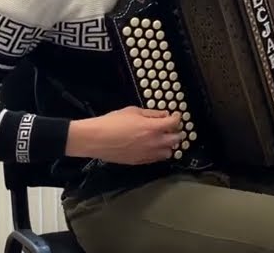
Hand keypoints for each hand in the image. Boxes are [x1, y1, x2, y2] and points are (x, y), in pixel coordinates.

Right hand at [67, 106, 183, 164]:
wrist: (95, 139)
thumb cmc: (112, 122)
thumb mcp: (133, 111)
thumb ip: (151, 114)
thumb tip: (164, 115)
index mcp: (153, 128)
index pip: (174, 123)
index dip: (177, 118)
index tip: (175, 115)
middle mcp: (154, 143)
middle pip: (176, 140)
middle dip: (176, 132)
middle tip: (171, 127)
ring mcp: (147, 154)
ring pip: (168, 153)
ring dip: (168, 145)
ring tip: (162, 139)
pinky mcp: (139, 161)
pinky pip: (156, 159)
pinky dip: (158, 153)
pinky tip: (152, 147)